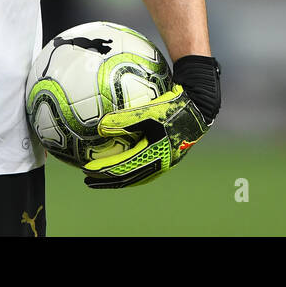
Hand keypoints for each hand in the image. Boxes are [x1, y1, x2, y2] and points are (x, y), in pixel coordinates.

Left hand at [81, 55, 220, 188]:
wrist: (199, 107)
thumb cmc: (174, 106)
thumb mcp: (148, 111)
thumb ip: (124, 119)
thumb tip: (99, 127)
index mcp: (154, 156)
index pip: (122, 168)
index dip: (103, 171)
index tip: (86, 171)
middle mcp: (159, 164)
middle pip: (127, 178)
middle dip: (106, 181)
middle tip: (88, 180)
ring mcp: (164, 162)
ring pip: (135, 176)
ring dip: (117, 177)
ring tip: (102, 176)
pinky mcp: (167, 156)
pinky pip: (143, 167)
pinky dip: (129, 169)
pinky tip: (121, 162)